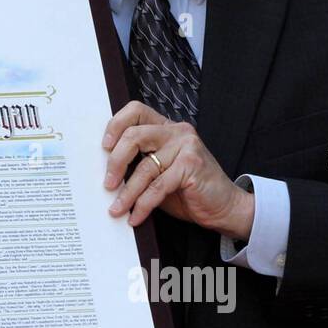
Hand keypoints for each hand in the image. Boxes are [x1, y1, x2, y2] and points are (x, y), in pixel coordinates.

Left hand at [102, 101, 253, 238]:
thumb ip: (138, 162)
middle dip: (115, 162)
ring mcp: (186, 146)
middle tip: (107, 184)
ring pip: (144, 167)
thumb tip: (105, 170)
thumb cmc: (188, 190)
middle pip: (134, 135)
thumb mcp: (159, 171)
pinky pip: (157, 187)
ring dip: (127, 193)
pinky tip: (135, 216)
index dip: (116, 126)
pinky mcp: (191, 165)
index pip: (135, 111)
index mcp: (166, 127)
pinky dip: (142, 205)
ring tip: (117, 208)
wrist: (224, 207)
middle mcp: (177, 131)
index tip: (104, 147)